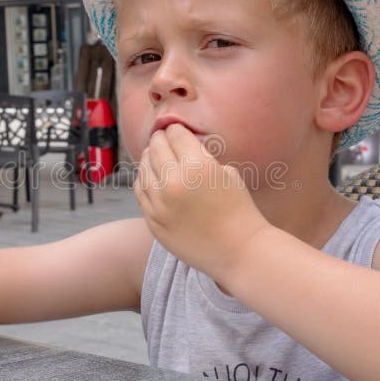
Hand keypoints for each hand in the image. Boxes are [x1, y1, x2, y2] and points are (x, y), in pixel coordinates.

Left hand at [134, 124, 268, 279]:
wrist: (239, 251)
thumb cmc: (239, 210)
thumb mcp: (227, 173)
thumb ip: (202, 157)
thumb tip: (182, 147)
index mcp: (197, 166)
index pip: (176, 134)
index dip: (176, 129)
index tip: (176, 129)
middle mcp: (174, 182)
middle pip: (156, 147)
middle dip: (160, 139)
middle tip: (162, 137)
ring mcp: (160, 203)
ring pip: (143, 168)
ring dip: (149, 158)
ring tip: (153, 154)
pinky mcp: (153, 221)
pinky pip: (141, 192)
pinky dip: (144, 180)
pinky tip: (149, 176)